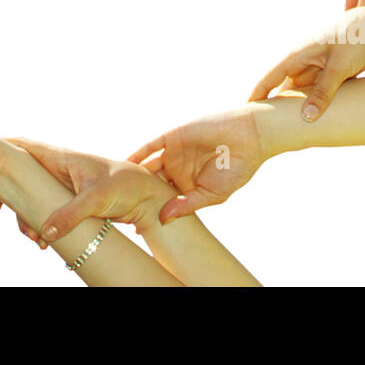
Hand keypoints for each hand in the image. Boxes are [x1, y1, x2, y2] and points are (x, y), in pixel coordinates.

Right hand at [4, 139, 173, 241]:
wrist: (148, 197)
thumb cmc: (126, 185)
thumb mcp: (98, 198)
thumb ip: (71, 213)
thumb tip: (46, 231)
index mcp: (60, 157)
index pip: (21, 146)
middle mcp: (56, 169)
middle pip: (17, 175)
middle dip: (5, 194)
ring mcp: (60, 185)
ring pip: (28, 197)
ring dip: (23, 216)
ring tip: (32, 236)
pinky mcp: (67, 202)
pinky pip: (43, 210)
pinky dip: (37, 224)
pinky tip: (43, 240)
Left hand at [128, 106, 265, 221]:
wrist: (250, 138)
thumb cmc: (237, 168)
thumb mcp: (212, 194)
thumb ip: (187, 205)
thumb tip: (163, 218)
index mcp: (187, 185)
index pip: (163, 199)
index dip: (150, 210)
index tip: (135, 227)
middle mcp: (177, 169)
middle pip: (150, 184)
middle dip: (135, 195)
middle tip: (117, 209)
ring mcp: (174, 153)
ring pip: (147, 166)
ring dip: (132, 175)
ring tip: (114, 187)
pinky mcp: (173, 137)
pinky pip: (150, 146)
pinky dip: (137, 154)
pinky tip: (123, 164)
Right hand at [249, 3, 364, 121]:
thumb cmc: (356, 39)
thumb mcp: (339, 67)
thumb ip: (323, 93)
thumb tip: (306, 118)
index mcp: (296, 56)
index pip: (268, 79)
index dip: (256, 96)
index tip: (244, 114)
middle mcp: (302, 64)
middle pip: (282, 91)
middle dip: (275, 109)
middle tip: (264, 132)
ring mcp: (315, 70)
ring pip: (300, 95)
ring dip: (296, 110)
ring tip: (285, 133)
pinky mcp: (328, 76)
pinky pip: (316, 95)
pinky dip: (314, 107)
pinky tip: (313, 122)